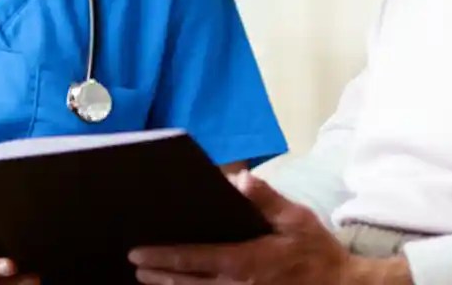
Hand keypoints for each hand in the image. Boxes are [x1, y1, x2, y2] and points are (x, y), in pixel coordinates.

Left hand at [128, 170, 404, 283]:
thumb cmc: (317, 252)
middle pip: (187, 283)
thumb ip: (266, 199)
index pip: (194, 259)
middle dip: (159, 275)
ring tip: (149, 280)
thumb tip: (240, 178)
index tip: (138, 253)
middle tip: (134, 267)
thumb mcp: (297, 218)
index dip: (163, 257)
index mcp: (245, 262)